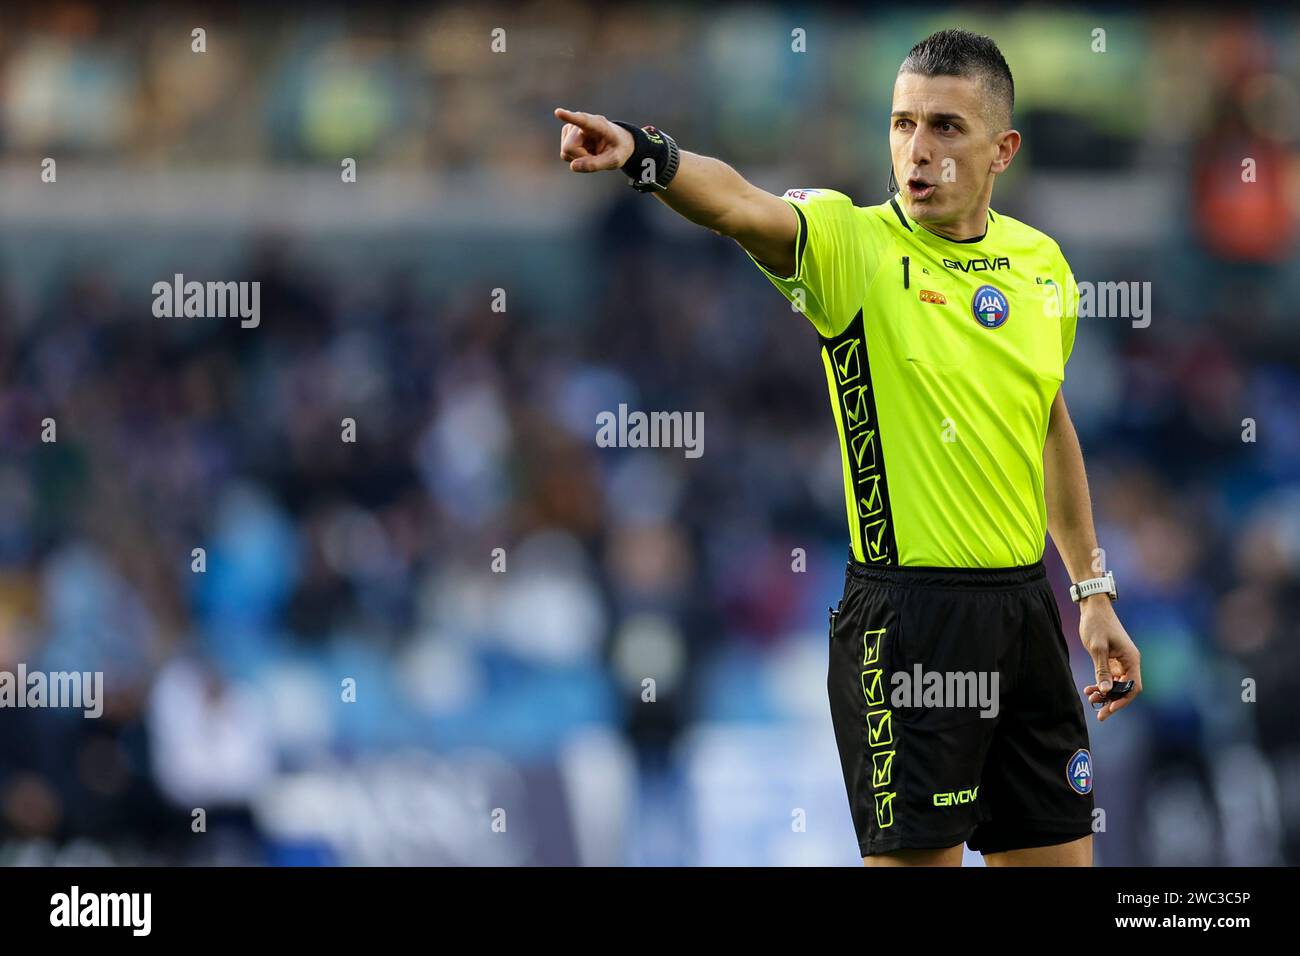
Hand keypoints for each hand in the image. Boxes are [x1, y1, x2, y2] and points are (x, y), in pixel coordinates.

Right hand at [554, 108, 633, 172]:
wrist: (618, 142)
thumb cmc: (618, 149)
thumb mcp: (614, 160)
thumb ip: (595, 164)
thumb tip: (572, 166)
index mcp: (598, 125)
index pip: (582, 120)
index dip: (570, 117)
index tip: (558, 112)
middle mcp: (581, 124)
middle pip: (569, 148)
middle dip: (581, 158)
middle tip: (597, 157)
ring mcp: (571, 128)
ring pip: (565, 152)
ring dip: (579, 158)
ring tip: (593, 152)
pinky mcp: (566, 134)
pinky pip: (565, 155)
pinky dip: (575, 158)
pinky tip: (586, 152)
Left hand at [1078, 599, 1141, 721]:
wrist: (1093, 607)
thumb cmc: (1096, 624)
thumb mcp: (1097, 648)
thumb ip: (1102, 670)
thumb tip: (1107, 690)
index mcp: (1131, 659)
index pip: (1133, 687)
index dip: (1123, 700)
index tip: (1110, 709)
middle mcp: (1130, 662)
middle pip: (1125, 689)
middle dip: (1113, 701)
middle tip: (1099, 714)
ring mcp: (1121, 661)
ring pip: (1117, 684)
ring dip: (1105, 693)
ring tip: (1090, 697)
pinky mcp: (1113, 659)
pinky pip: (1110, 677)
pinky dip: (1102, 684)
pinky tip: (1089, 689)